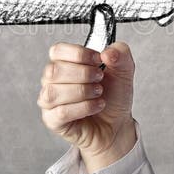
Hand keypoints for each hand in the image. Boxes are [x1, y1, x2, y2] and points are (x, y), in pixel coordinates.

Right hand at [38, 41, 136, 168]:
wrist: (118, 123)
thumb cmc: (113, 96)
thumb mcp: (124, 69)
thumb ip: (120, 53)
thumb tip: (107, 52)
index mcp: (64, 62)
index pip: (57, 51)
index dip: (78, 54)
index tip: (98, 59)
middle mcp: (53, 80)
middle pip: (53, 70)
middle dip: (83, 74)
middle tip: (99, 79)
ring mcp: (50, 101)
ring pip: (54, 92)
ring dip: (82, 91)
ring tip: (98, 93)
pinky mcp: (53, 120)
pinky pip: (61, 112)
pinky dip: (83, 108)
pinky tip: (96, 106)